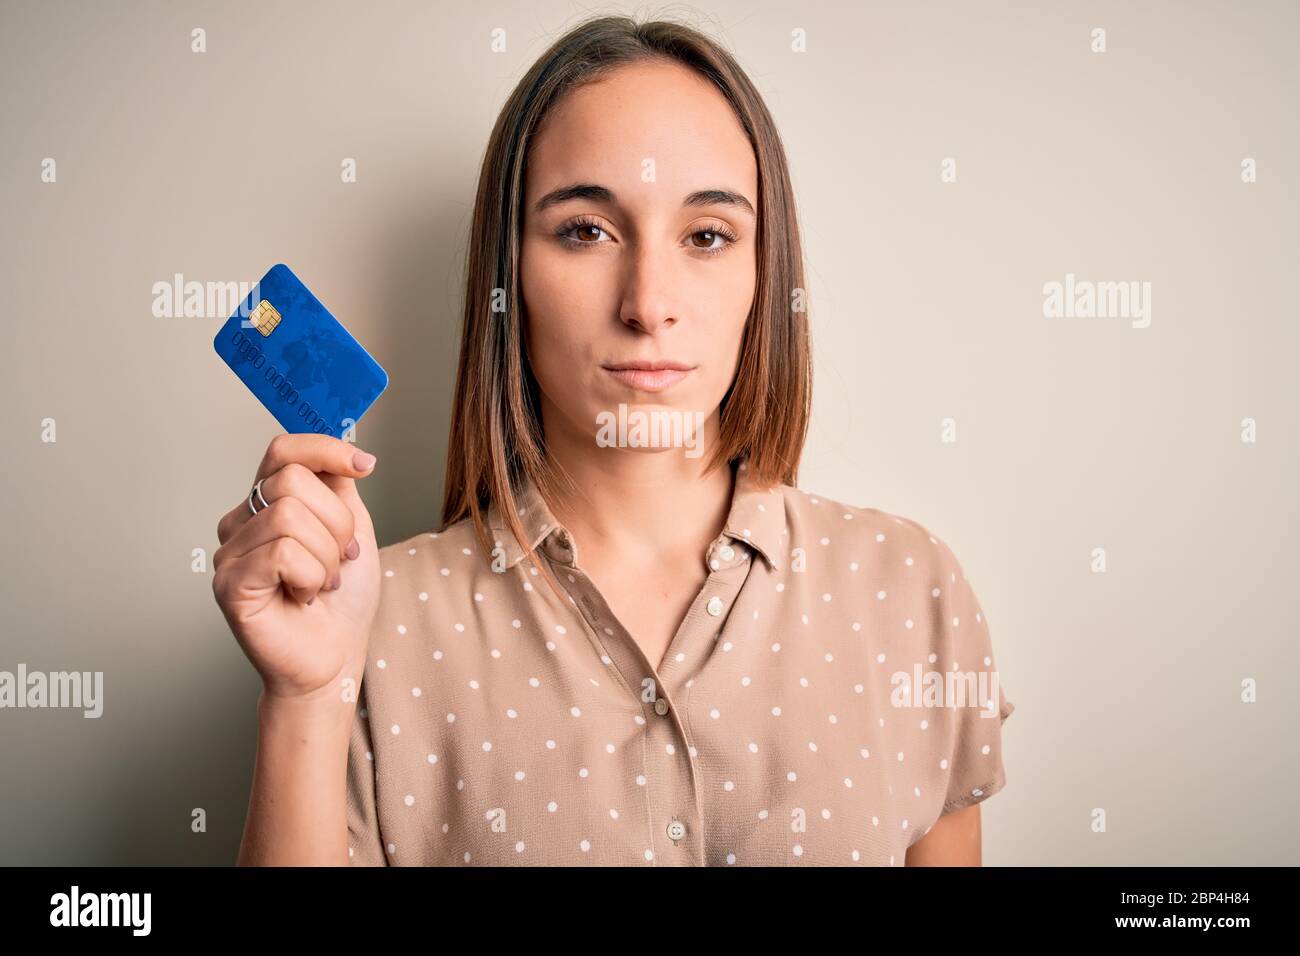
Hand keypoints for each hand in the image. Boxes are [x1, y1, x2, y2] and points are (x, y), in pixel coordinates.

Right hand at [213, 434, 380, 703]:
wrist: (336, 657)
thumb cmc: (342, 600)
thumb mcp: (353, 530)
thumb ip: (339, 489)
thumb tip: (340, 449)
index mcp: (269, 503)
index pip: (283, 450)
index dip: (325, 449)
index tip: (365, 465)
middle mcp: (242, 522)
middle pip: (292, 481)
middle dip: (336, 523)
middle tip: (338, 561)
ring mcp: (230, 552)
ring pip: (289, 517)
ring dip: (326, 557)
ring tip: (321, 584)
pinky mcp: (229, 583)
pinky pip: (282, 552)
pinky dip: (310, 576)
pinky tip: (305, 597)